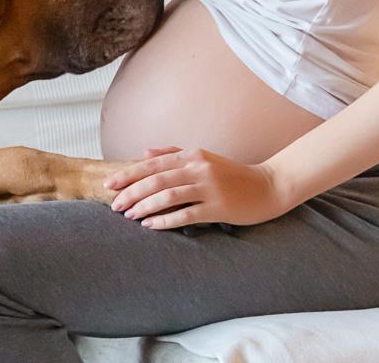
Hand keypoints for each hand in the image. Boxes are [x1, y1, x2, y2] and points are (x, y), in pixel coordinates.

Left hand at [103, 146, 288, 230]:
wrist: (269, 186)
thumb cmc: (232, 175)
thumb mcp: (203, 158)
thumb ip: (173, 154)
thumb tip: (144, 152)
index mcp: (192, 155)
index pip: (153, 164)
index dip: (129, 174)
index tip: (109, 184)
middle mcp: (198, 168)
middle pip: (156, 179)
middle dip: (131, 192)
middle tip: (114, 205)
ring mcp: (209, 187)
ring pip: (168, 195)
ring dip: (145, 206)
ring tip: (129, 216)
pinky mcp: (219, 207)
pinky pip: (187, 214)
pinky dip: (166, 220)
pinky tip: (151, 226)